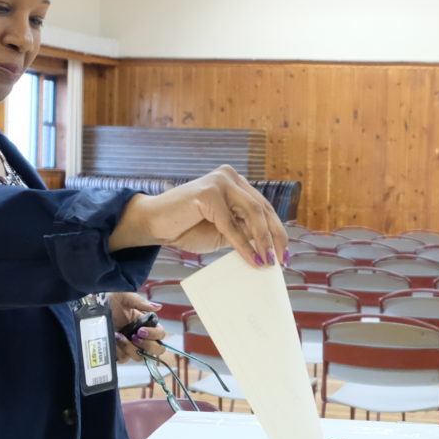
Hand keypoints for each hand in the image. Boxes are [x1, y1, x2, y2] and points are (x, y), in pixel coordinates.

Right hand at [109, 166, 289, 268]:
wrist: (154, 224)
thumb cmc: (186, 228)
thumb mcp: (223, 232)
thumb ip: (244, 232)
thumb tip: (270, 249)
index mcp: (235, 183)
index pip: (263, 207)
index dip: (277, 230)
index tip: (284, 253)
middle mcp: (229, 176)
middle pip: (261, 208)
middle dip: (274, 237)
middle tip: (280, 260)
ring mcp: (219, 181)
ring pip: (251, 213)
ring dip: (263, 241)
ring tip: (267, 262)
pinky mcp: (208, 193)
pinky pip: (231, 223)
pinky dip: (243, 245)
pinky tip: (252, 260)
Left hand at [110, 292, 164, 359]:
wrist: (93, 306)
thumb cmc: (110, 300)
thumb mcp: (126, 297)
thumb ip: (141, 302)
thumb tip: (158, 306)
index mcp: (147, 324)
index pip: (160, 335)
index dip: (154, 335)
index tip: (141, 330)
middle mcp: (141, 336)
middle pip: (155, 350)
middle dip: (147, 346)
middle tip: (135, 337)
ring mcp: (130, 345)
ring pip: (139, 357)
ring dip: (131, 349)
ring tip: (119, 337)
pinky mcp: (119, 351)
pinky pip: (123, 359)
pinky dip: (119, 352)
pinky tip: (113, 341)